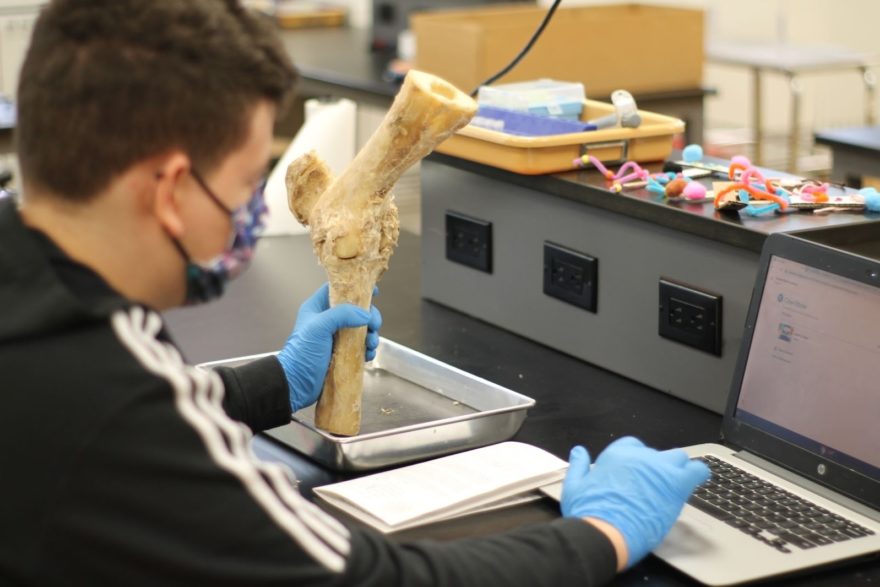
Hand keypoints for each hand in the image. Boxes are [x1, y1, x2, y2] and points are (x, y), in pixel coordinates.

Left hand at [277, 284, 382, 411]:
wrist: (296, 384)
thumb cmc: (302, 353)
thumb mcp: (319, 327)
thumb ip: (342, 314)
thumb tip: (365, 315)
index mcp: (319, 308)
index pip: (339, 290)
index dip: (356, 288)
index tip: (374, 292)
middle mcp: (329, 320)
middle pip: (356, 310)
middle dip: (370, 317)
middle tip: (375, 326)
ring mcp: (336, 338)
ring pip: (362, 329)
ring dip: (371, 335)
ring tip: (371, 344)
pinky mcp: (343, 354)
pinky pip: (361, 347)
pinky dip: (368, 349)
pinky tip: (368, 355)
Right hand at [561, 437, 709, 568]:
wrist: (605, 532)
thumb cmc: (589, 513)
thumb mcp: (574, 486)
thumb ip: (578, 466)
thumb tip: (578, 452)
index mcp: (616, 455)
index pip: (634, 445)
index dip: (637, 459)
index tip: (637, 474)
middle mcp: (639, 458)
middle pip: (656, 454)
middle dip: (657, 467)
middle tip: (654, 487)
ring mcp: (659, 469)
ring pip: (678, 458)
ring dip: (677, 469)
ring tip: (673, 486)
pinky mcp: (675, 485)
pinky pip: (697, 471)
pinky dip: (699, 474)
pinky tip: (696, 481)